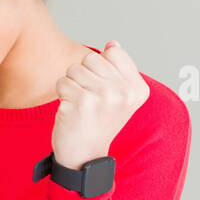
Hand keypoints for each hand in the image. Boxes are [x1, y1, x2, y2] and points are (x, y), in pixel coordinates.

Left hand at [52, 40, 149, 168]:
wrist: (85, 155)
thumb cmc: (99, 123)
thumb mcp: (120, 97)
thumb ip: (119, 69)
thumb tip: (112, 44)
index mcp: (137, 88)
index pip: (113, 52)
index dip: (100, 68)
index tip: (103, 90)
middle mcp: (123, 91)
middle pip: (91, 58)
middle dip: (84, 75)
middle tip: (89, 99)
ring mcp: (102, 96)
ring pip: (74, 69)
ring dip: (72, 85)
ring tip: (80, 105)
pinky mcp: (80, 102)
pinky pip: (62, 82)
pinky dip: (62, 95)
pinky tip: (71, 110)